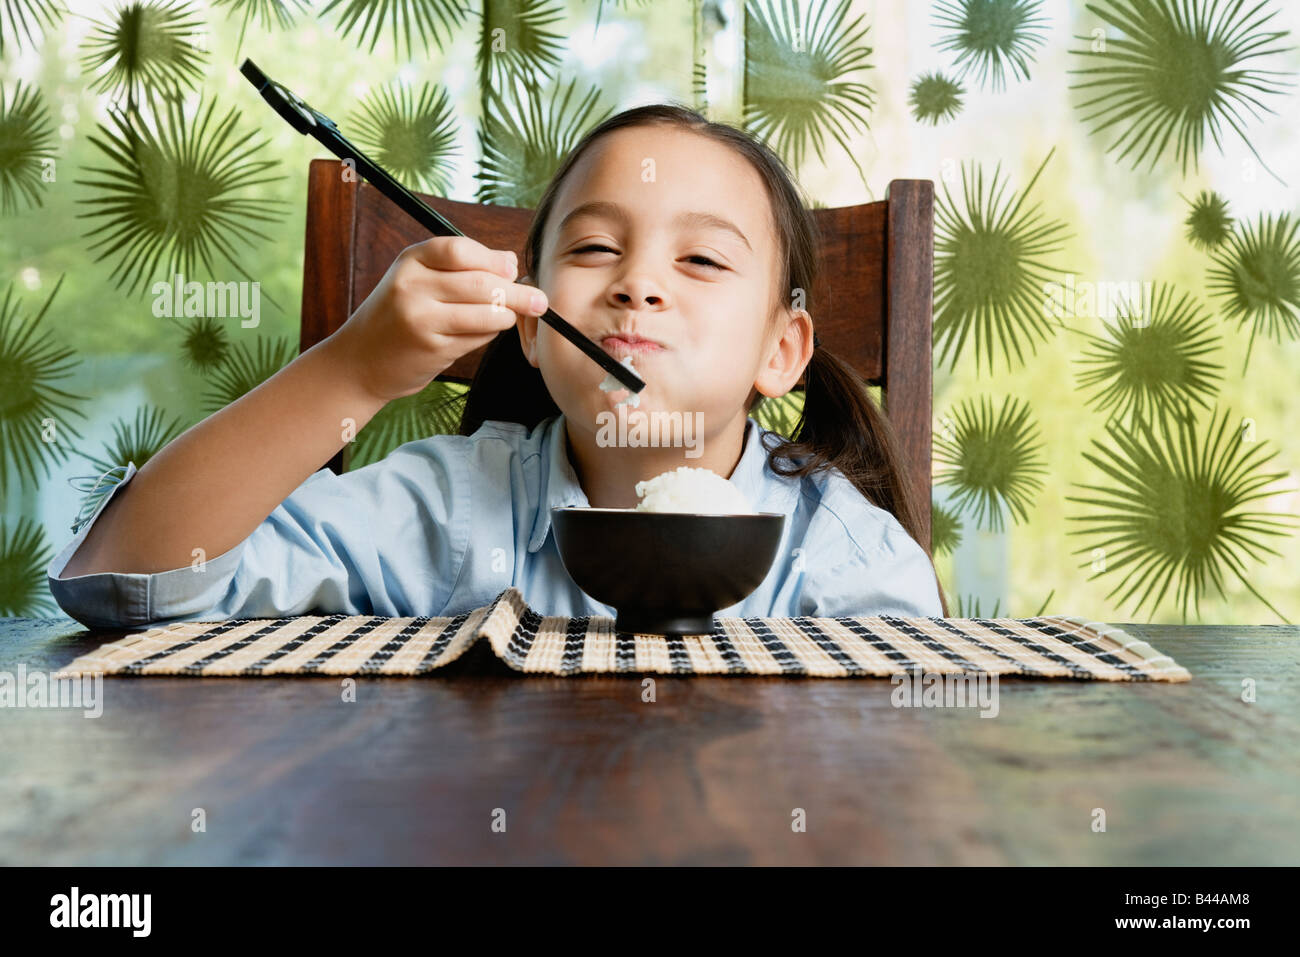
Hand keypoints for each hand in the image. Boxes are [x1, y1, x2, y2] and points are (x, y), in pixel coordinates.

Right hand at [327, 236, 547, 403]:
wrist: (359, 361)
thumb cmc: (397, 316)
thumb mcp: (416, 279)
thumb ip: (458, 266)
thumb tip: (509, 260)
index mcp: (410, 261)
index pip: (460, 249)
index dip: (493, 259)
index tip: (512, 268)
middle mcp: (412, 287)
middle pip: (481, 283)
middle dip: (517, 293)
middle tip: (538, 300)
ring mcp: (422, 319)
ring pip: (486, 313)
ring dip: (507, 316)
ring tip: (507, 316)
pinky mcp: (432, 349)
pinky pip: (478, 337)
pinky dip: (489, 334)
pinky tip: (482, 332)